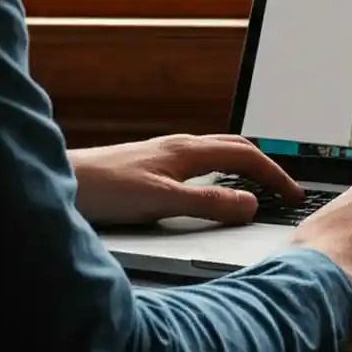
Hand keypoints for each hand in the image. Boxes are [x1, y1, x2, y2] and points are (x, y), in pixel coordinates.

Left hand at [68, 134, 301, 226]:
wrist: (58, 181)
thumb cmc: (103, 187)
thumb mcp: (163, 200)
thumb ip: (209, 203)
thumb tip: (251, 204)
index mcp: (188, 151)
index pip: (247, 156)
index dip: (275, 175)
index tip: (293, 194)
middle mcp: (180, 146)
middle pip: (237, 148)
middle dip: (267, 166)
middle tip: (285, 189)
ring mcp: (166, 153)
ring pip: (218, 152)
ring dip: (245, 166)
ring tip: (260, 185)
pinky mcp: (152, 165)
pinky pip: (201, 162)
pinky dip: (222, 172)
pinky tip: (213, 187)